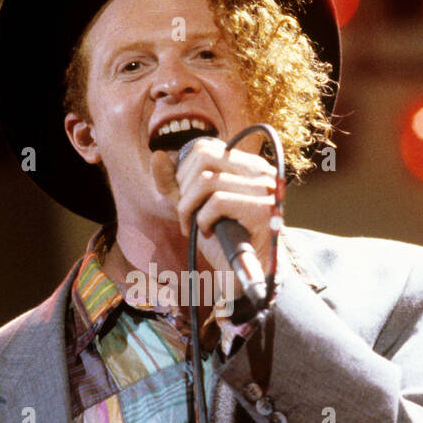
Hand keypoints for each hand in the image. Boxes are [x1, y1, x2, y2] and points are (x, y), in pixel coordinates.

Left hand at [155, 137, 277, 294]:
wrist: (248, 274)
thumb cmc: (223, 239)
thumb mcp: (194, 206)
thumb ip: (174, 184)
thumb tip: (157, 156)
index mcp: (247, 165)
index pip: (204, 148)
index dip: (183, 173)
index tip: (186, 198)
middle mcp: (261, 171)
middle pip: (204, 158)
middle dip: (184, 188)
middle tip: (187, 214)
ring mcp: (265, 190)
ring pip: (208, 179)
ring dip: (189, 206)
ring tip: (194, 225)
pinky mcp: (263, 211)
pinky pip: (217, 202)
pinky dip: (202, 219)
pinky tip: (207, 232)